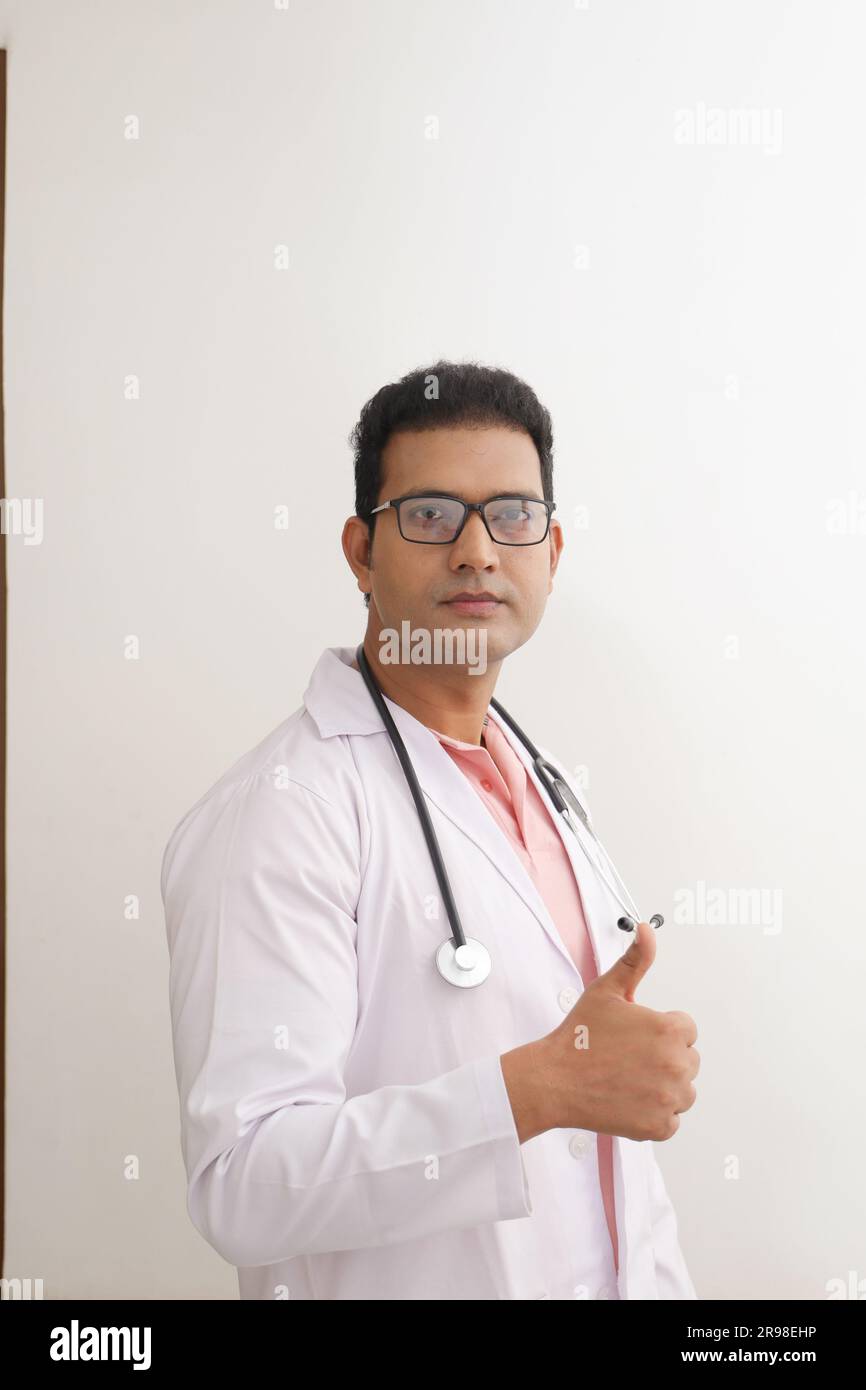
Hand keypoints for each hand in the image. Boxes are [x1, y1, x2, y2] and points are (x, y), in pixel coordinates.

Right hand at [502, 921, 698, 1142]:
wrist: (553, 1080)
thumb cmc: (579, 1036)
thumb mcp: (606, 990)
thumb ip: (635, 960)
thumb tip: (647, 930)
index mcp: (670, 1031)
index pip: (686, 1029)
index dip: (659, 1030)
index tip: (634, 1036)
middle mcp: (677, 1066)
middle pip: (688, 1059)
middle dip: (663, 1057)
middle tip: (627, 1057)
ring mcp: (669, 1099)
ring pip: (683, 1090)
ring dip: (663, 1086)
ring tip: (628, 1078)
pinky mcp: (659, 1127)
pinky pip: (671, 1119)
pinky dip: (654, 1113)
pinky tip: (628, 1099)